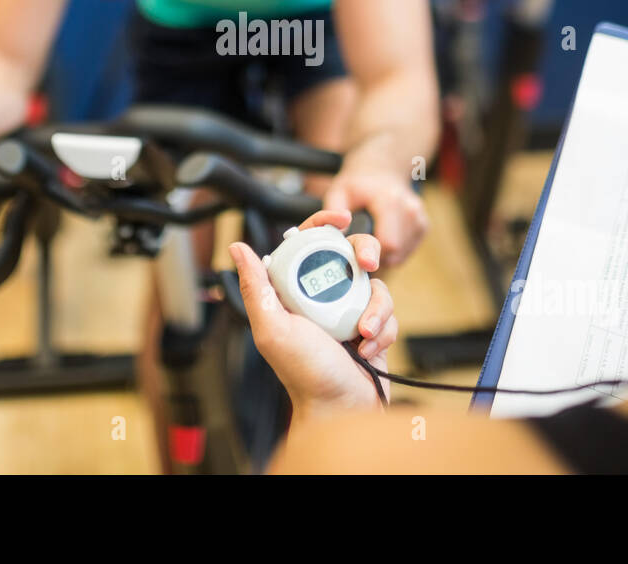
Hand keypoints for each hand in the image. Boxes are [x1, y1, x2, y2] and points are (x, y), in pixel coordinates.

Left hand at [228, 210, 395, 414]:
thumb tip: (238, 248)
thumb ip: (255, 287)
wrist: (342, 410)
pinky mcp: (374, 328)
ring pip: (376, 284)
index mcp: (294, 290)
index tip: (339, 216)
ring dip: (375, 308)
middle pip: (351, 253)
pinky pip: (389, 312)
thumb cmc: (304, 375)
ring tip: (363, 333)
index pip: (308, 242)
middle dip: (365, 254)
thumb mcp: (273, 329)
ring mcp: (349, 311)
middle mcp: (322, 297)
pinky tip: (369, 350)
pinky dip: (383, 329)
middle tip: (369, 265)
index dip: (322, 222)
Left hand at [324, 171, 426, 266]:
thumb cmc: (356, 185)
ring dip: (385, 255)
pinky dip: (394, 251)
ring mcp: (420, 217)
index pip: (389, 242)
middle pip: (395, 251)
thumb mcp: (338, 192)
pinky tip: (383, 235)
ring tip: (371, 238)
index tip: (360, 263)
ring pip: (401, 254)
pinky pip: (407, 251)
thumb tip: (341, 234)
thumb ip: (333, 212)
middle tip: (360, 249)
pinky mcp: (424, 225)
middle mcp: (410, 209)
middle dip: (376, 256)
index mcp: (390, 200)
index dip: (372, 255)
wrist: (381, 169)